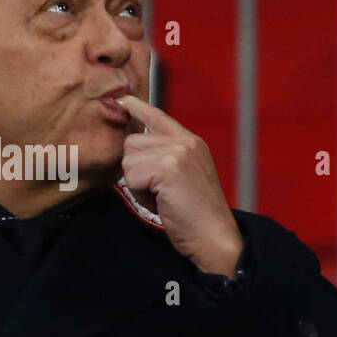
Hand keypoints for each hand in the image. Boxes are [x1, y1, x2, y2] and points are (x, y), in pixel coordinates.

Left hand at [117, 94, 243, 276]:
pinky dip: (141, 196)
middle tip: (160, 193)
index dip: (138, 109)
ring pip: (129, 161)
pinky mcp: (168, 167)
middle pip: (132, 144)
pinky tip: (162, 203)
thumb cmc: (197, 215)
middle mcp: (186, 142)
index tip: (122, 100)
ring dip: (139, 185)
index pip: (159, 118)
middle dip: (137, 172)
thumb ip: (166, 158)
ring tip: (163, 198)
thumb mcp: (184, 177)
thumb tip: (133, 151)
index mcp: (192, 143)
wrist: (214, 236)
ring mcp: (178, 152)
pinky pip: (132, 178)